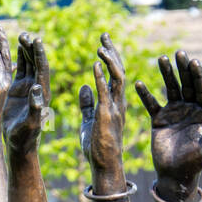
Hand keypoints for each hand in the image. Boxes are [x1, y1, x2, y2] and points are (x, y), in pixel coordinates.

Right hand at [3, 32, 49, 153]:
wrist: (18, 143)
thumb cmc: (25, 136)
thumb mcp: (31, 123)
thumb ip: (35, 106)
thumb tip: (37, 88)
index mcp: (42, 93)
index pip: (42, 69)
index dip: (39, 54)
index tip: (36, 40)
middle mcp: (37, 87)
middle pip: (36, 63)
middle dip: (32, 48)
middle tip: (26, 35)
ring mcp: (28, 87)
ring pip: (29, 63)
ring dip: (26, 50)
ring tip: (22, 36)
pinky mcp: (19, 89)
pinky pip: (20, 69)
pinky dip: (18, 58)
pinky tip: (15, 47)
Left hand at [79, 33, 126, 174]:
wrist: (104, 165)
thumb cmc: (97, 146)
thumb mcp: (89, 119)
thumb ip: (87, 103)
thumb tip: (83, 86)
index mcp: (113, 101)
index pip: (114, 74)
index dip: (109, 57)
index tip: (103, 43)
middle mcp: (118, 101)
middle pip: (118, 70)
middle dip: (112, 52)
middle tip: (104, 35)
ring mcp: (115, 107)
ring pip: (117, 77)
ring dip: (109, 60)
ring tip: (101, 46)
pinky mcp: (107, 115)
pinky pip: (106, 93)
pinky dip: (101, 78)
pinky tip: (95, 65)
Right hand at [135, 50, 201, 195]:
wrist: (175, 176)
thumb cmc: (195, 163)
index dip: (198, 76)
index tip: (194, 62)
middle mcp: (190, 108)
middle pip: (187, 83)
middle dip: (183, 68)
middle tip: (179, 53)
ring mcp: (174, 112)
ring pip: (170, 88)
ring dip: (166, 74)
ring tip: (161, 59)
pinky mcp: (159, 119)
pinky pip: (151, 103)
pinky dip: (145, 94)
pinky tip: (138, 83)